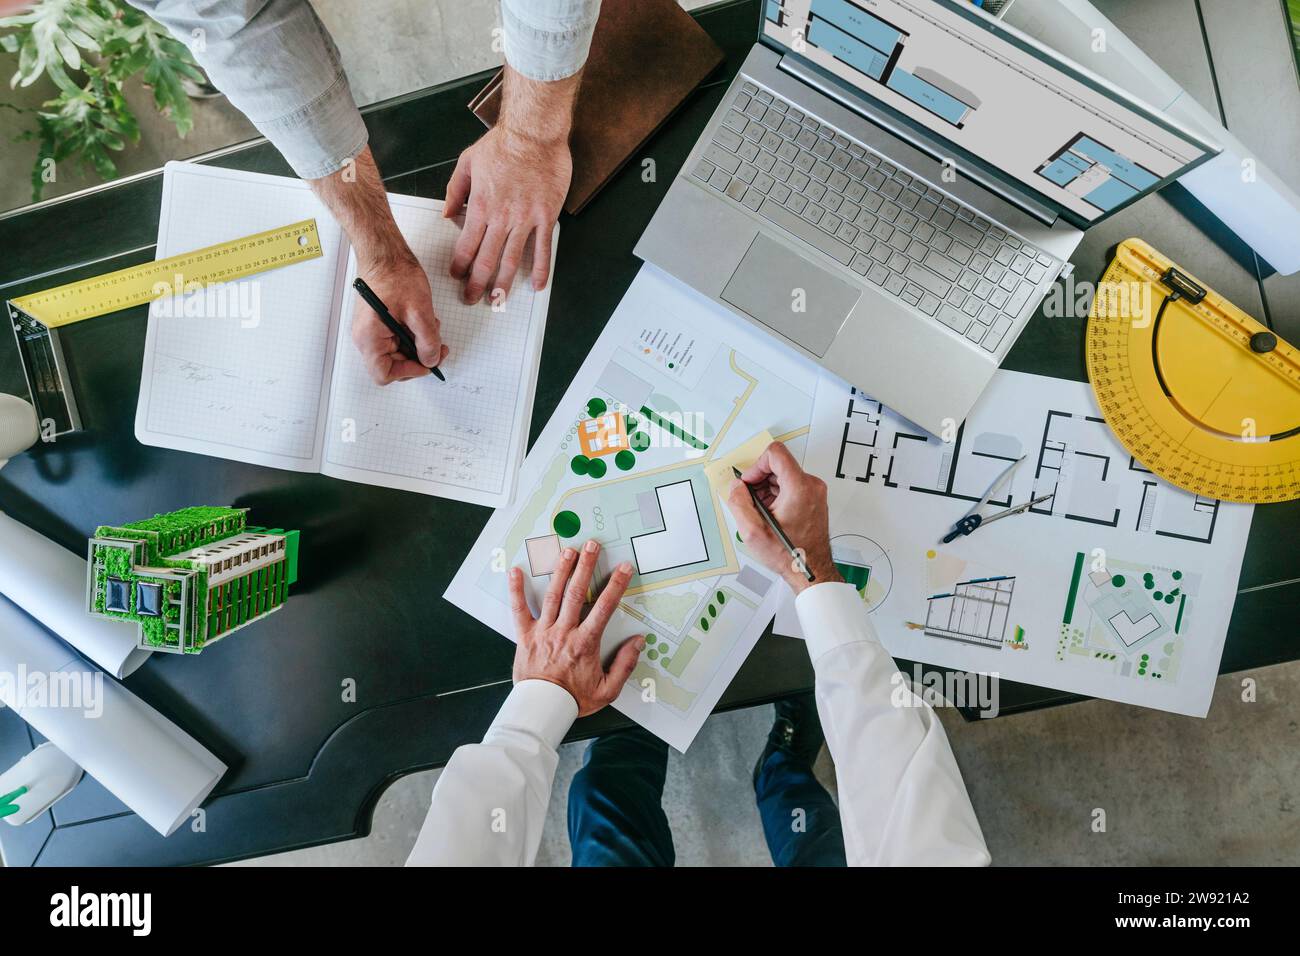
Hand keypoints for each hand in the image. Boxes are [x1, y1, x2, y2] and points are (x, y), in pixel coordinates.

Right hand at [350, 253, 447, 384]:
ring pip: (398, 353)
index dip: (410, 372)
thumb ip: (428, 341)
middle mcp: (366, 339)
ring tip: (431, 327)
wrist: (385, 255)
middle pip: (393, 365)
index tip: (428, 362)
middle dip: (418, 357)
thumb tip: (431, 360)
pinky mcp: (379, 325)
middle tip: (438, 346)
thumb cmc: (395, 275)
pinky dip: (413, 335)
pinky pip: (397, 339)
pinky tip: (422, 321)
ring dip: (418, 345)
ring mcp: (372, 332)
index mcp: (369, 338)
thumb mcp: (419, 311)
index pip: (384, 374)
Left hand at [444, 124, 569, 303]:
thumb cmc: (502, 143)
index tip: (457, 276)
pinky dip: (540, 269)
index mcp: (480, 205)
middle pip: (487, 259)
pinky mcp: (545, 216)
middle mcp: (501, 217)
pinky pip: (542, 248)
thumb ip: (455, 190)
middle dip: (477, 283)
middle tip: (472, 298)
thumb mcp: (467, 162)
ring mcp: (525, 219)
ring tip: (499, 299)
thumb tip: (447, 213)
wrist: (533, 132)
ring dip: (504, 283)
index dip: (460, 264)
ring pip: (512, 259)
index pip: (466, 244)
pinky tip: (536, 285)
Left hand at [508, 539, 643, 715]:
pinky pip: (519, 610)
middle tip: (592, 545)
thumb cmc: (573, 699)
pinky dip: (516, 590)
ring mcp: (543, 632)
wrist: (541, 710)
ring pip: (552, 596)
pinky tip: (516, 571)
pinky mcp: (525, 636)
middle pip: (576, 593)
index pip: (604, 608)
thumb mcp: (607, 690)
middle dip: (586, 567)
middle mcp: (564, 632)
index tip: (624, 568)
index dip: (615, 586)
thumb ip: (624, 665)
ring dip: (561, 571)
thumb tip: (637, 642)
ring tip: (568, 551)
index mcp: (585, 643)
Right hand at [725, 441, 841, 594]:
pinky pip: (791, 485)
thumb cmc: (790, 554)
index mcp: (799, 488)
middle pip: (778, 464)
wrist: (811, 570)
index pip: (775, 453)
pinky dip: (777, 494)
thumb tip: (736, 487)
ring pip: (783, 475)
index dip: (756, 465)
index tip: (749, 482)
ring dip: (767, 488)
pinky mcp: (813, 499)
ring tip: (760, 511)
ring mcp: (814, 492)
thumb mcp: (753, 532)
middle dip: (759, 479)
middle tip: (750, 499)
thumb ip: (739, 503)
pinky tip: (770, 513)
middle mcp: (811, 486)